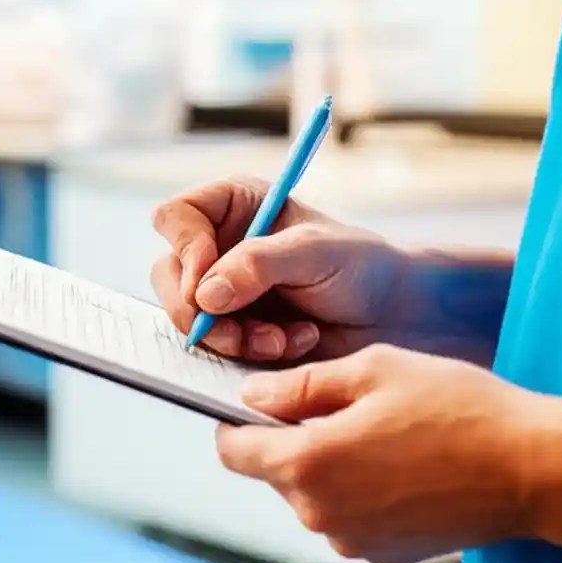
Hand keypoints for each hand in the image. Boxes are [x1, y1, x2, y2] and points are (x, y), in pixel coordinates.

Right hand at [151, 177, 411, 361]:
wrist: (393, 317)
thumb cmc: (361, 267)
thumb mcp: (313, 252)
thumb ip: (257, 265)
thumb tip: (204, 294)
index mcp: (233, 207)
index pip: (175, 219)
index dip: (185, 251)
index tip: (209, 284)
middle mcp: (218, 247)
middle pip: (168, 275)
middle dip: (202, 313)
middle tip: (238, 333)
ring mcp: (222, 293)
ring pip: (187, 320)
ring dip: (232, 338)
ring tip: (283, 340)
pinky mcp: (232, 332)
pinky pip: (213, 350)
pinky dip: (248, 355)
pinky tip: (290, 346)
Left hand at [215, 344, 551, 562]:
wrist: (533, 467)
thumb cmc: (461, 410)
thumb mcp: (373, 370)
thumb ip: (300, 385)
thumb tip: (254, 393)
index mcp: (309, 463)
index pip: (233, 450)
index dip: (235, 421)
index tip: (254, 402)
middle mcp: (320, 513)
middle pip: (274, 471)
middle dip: (291, 437)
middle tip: (339, 404)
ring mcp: (351, 540)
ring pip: (312, 493)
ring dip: (328, 463)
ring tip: (381, 431)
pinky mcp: (382, 553)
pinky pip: (347, 514)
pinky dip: (358, 489)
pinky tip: (399, 461)